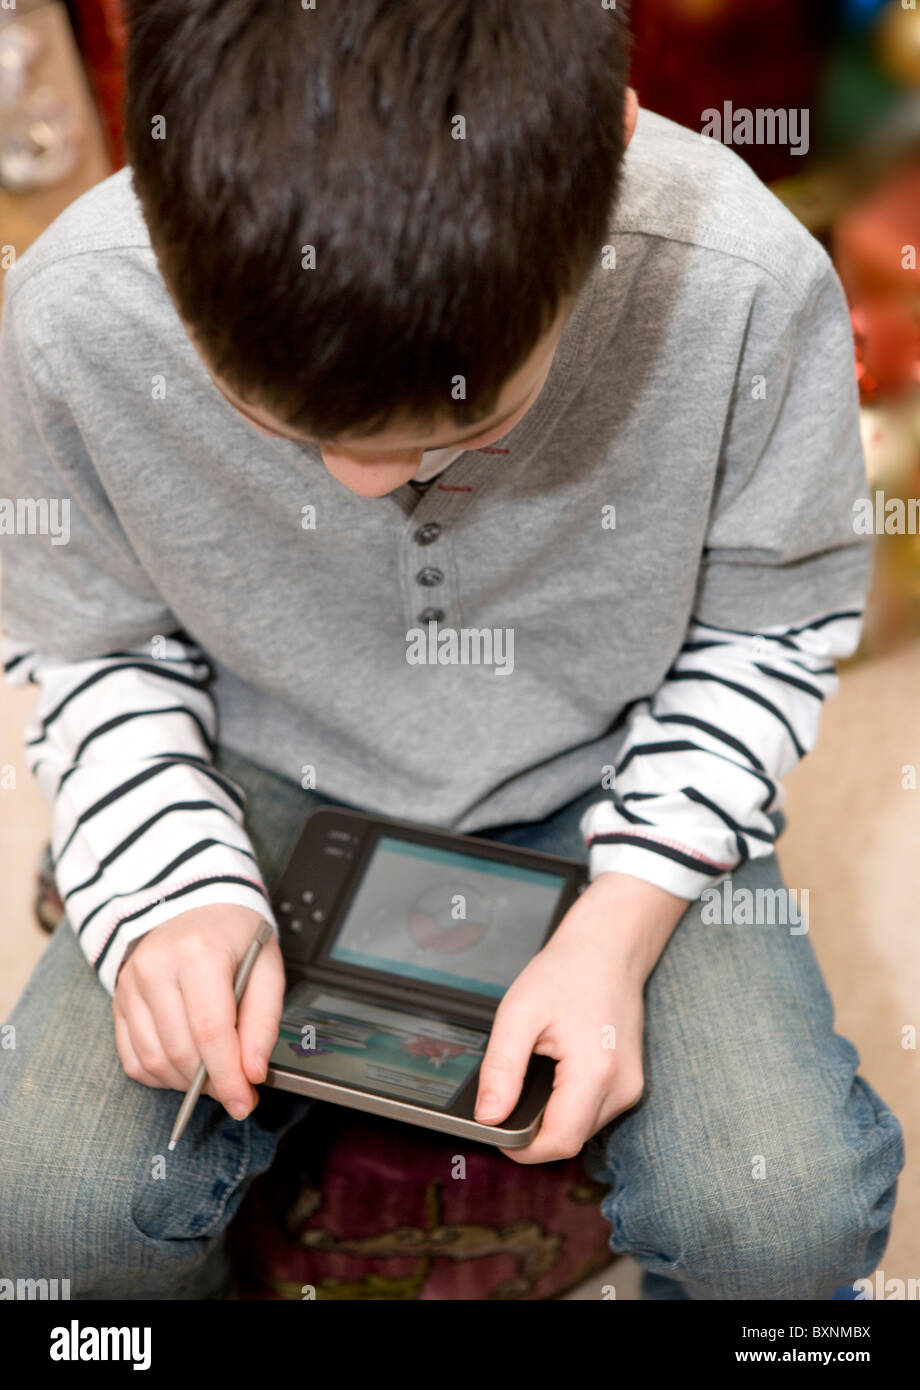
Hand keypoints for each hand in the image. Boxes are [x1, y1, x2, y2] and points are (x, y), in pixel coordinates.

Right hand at [112, 903, 283, 1119]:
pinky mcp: (118, 1001)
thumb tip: (253, 1073)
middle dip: (211, 1084)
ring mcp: (130, 985)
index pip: (211, 1031)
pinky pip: (133, 1058)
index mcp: (198, 954)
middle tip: (236, 1090)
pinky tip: (185, 1067)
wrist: (191, 902)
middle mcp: (156, 968)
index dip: (228, 1076)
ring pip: (154, 1060)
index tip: (245, 1103)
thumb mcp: (266, 967)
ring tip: (213, 1075)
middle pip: (181, 1051)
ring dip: (186, 1083)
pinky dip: (161, 1075)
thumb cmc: (234, 935)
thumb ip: (263, 1021)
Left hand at [474, 872, 687, 1163]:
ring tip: (533, 1078)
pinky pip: (593, 1113)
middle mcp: (622, 1087)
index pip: (559, 1142)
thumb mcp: (518, 1012)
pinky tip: (554, 1076)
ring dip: (552, 1118)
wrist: (609, 947)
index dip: (522, 1148)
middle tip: (505, 1099)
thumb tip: (488, 1117)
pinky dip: (569, 1106)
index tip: (495, 1131)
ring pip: (582, 1130)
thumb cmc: (567, 972)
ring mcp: (631, 1087)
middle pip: (570, 1140)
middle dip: (534, 1131)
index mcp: (596, 1070)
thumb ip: (502, 1069)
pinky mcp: (630, 1083)